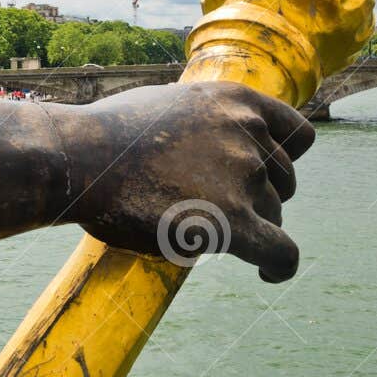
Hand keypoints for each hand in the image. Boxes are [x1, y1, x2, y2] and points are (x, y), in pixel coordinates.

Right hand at [55, 82, 315, 281]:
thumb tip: (200, 144)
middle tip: (217, 211)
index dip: (284, 161)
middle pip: (284, 181)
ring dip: (251, 227)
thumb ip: (197, 121)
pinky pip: (280, 252)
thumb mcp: (162, 104)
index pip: (297, 135)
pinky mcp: (232, 222)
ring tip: (207, 235)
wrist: (78, 157)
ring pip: (274, 216)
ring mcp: (244, 176)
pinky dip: (280, 266)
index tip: (263, 178)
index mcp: (234, 101)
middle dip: (260, 197)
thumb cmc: (103, 136)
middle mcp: (248, 133)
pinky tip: (268, 275)